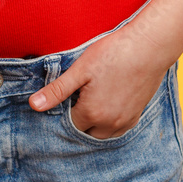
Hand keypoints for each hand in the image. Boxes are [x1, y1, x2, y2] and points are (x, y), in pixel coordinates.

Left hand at [28, 21, 171, 138]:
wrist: (148, 47)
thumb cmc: (113, 54)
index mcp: (91, 113)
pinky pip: (117, 129)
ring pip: (102, 134)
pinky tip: (108, 100)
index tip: (69, 92)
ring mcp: (124, 122)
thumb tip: (34, 105)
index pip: (69, 123)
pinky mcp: (136, 116)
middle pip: (85, 131)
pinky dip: (109, 121)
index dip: (65, 108)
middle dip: (79, 118)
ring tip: (92, 97)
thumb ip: (57, 90)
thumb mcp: (80, 69)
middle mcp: (109, 124)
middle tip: (79, 94)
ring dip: (94, 122)